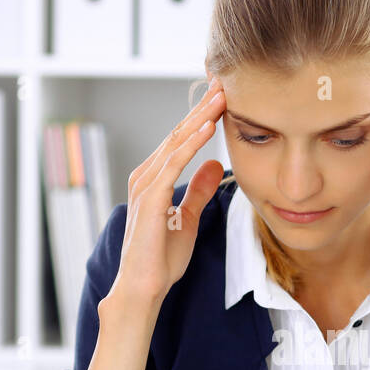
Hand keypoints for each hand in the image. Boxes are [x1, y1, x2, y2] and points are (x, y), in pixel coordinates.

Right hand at [110, 79, 228, 307]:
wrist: (144, 287)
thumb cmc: (161, 258)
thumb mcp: (188, 218)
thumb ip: (199, 190)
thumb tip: (216, 164)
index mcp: (153, 179)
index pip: (181, 140)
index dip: (202, 117)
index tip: (224, 97)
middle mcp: (145, 175)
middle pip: (178, 133)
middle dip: (202, 108)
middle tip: (225, 83)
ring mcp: (145, 185)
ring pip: (175, 142)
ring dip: (199, 117)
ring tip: (221, 96)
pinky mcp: (150, 198)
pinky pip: (173, 163)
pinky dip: (191, 143)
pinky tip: (207, 127)